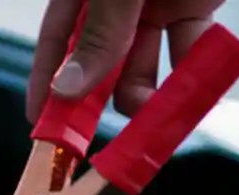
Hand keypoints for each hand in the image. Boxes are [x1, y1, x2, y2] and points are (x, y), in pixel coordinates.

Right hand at [26, 0, 223, 122]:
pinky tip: (193, 96)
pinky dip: (195, 74)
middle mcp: (116, 0)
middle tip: (95, 137)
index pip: (55, 42)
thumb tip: (66, 89)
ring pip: (144, 64)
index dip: (46, 83)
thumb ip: (100, 34)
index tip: (40, 125)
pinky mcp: (198, 4)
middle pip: (97, 61)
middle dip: (97, 98)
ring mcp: (157, 3)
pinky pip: (191, 50)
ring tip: (150, 116)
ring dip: (147, 94)